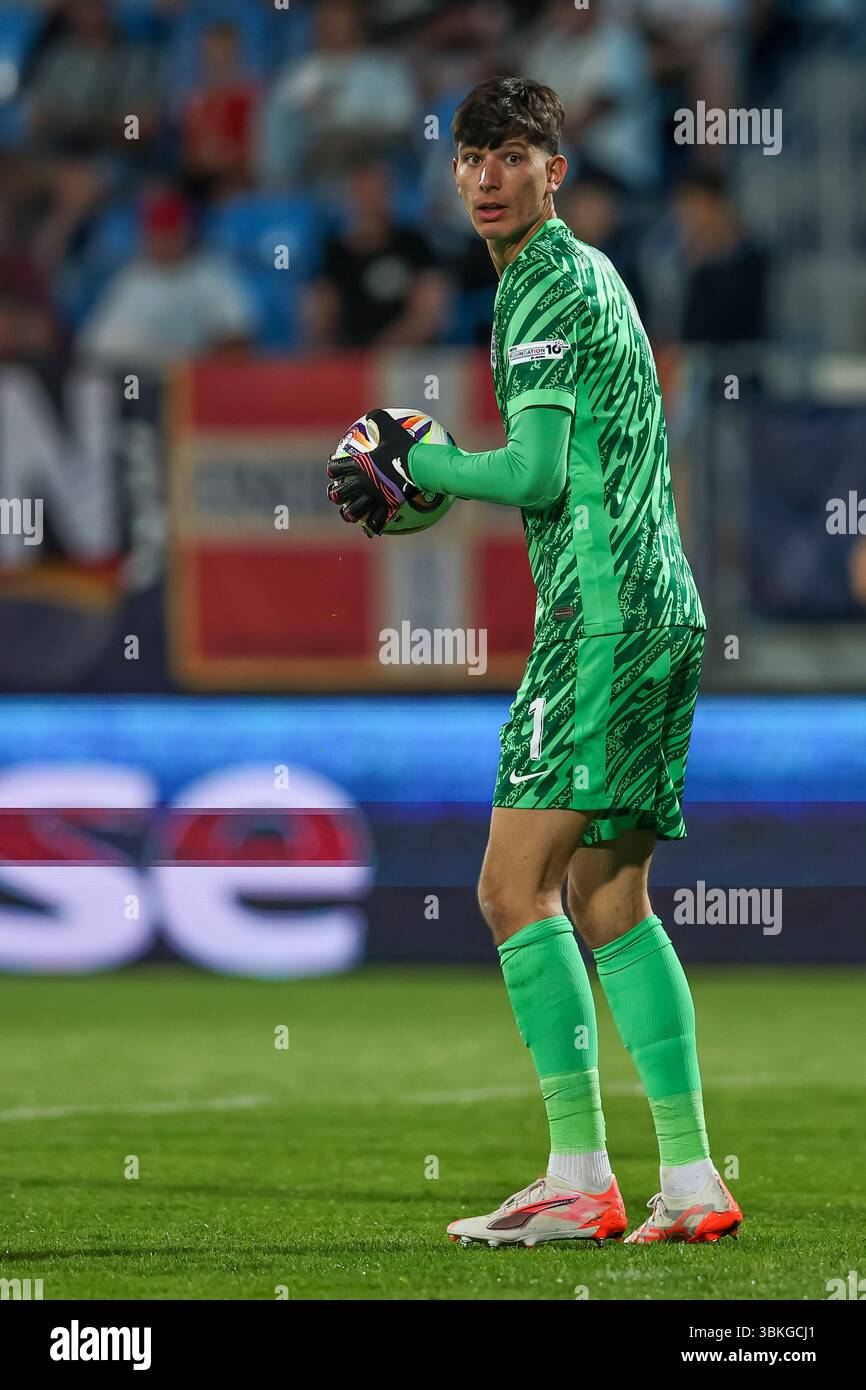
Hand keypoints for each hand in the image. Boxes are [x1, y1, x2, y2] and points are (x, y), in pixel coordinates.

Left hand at [327, 408, 420, 535]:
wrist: (421, 466)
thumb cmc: (405, 446)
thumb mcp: (391, 428)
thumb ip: (378, 420)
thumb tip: (372, 414)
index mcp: (359, 465)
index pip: (336, 468)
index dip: (333, 469)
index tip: (334, 469)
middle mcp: (362, 483)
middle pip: (339, 494)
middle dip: (336, 494)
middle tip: (338, 493)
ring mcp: (373, 497)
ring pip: (353, 513)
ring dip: (349, 513)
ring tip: (350, 513)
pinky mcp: (387, 507)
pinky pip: (377, 522)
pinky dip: (373, 526)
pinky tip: (371, 529)